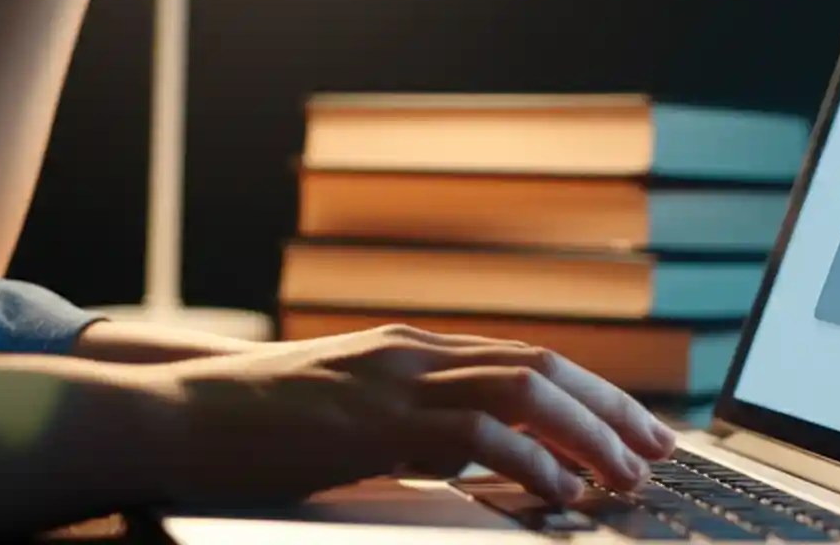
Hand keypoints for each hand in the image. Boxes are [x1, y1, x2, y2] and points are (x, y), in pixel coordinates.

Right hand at [149, 325, 676, 505]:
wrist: (179, 414)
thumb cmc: (258, 424)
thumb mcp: (351, 411)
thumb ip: (413, 420)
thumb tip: (479, 454)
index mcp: (414, 348)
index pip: (526, 359)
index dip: (592, 392)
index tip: (636, 426)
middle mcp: (416, 352)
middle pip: (541, 367)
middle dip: (611, 408)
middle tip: (660, 448)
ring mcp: (395, 379)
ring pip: (522, 390)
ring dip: (585, 433)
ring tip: (626, 475)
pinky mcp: (372, 420)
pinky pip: (473, 433)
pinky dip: (528, 461)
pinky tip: (558, 490)